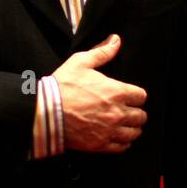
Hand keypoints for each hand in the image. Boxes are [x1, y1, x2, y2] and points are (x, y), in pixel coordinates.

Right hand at [52, 34, 147, 153]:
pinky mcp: (101, 145)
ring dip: (132, 128)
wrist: (45, 111)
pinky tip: (117, 137)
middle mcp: (117, 113)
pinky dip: (122, 143)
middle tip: (128, 110)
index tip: (130, 95)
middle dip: (136, 112)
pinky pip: (122, 147)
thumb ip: (102, 52)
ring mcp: (110, 131)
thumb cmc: (62, 86)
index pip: (141, 96)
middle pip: (141, 116)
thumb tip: (115, 40)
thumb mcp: (81, 62)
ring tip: (124, 124)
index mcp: (116, 92)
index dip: (137, 95)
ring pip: (134, 133)